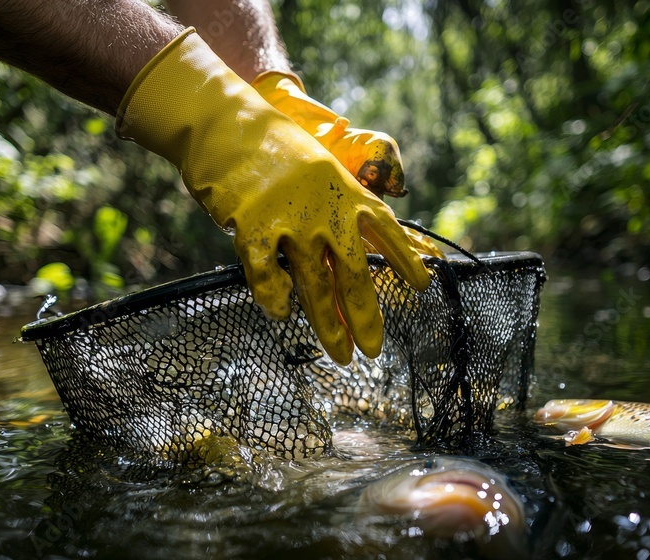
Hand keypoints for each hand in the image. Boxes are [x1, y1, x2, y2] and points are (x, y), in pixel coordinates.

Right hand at [117, 28, 431, 363]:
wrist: (227, 124)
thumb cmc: (273, 148)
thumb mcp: (322, 167)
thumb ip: (340, 203)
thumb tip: (361, 241)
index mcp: (346, 192)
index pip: (386, 230)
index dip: (405, 259)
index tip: (422, 286)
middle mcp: (326, 210)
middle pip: (353, 273)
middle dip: (365, 316)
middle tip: (374, 349)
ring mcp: (291, 220)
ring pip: (315, 285)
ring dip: (328, 325)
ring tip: (340, 354)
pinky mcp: (254, 226)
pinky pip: (268, 274)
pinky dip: (274, 296)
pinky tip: (281, 314)